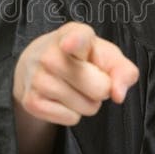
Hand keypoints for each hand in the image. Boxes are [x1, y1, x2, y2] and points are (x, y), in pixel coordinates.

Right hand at [13, 21, 139, 125]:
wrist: (36, 64)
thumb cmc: (81, 58)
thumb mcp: (107, 56)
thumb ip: (123, 71)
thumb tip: (118, 95)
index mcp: (73, 35)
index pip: (75, 38)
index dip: (74, 42)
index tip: (69, 44)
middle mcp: (50, 54)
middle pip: (99, 88)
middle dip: (101, 89)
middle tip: (89, 77)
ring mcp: (38, 78)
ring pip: (87, 107)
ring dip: (87, 102)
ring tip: (74, 86)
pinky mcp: (31, 101)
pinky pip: (71, 119)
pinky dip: (72, 114)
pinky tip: (62, 98)